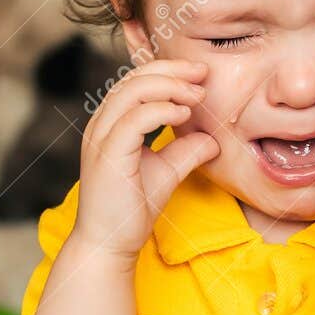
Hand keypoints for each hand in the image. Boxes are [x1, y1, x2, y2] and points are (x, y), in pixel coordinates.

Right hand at [69, 58, 218, 261]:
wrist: (111, 244)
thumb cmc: (131, 209)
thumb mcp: (166, 172)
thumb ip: (185, 151)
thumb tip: (213, 139)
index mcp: (111, 124)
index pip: (136, 81)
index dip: (168, 72)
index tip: (199, 76)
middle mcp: (101, 125)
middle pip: (133, 78)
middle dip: (171, 70)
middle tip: (203, 74)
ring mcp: (101, 138)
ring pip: (132, 91)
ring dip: (170, 87)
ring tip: (198, 94)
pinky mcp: (108, 154)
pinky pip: (133, 118)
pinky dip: (161, 110)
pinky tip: (183, 114)